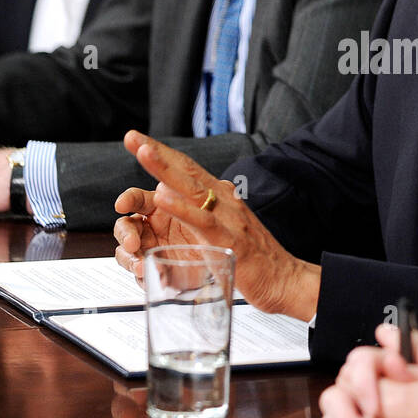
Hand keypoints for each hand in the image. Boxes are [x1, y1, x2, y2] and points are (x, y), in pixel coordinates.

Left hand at [111, 131, 320, 318]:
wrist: (284, 280)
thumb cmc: (255, 259)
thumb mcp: (226, 229)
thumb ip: (204, 212)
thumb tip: (175, 195)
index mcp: (222, 197)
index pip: (187, 169)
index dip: (162, 153)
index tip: (138, 139)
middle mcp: (224, 200)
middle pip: (186, 170)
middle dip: (157, 152)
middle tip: (132, 136)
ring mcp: (227, 217)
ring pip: (191, 188)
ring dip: (165, 169)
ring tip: (143, 152)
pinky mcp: (228, 238)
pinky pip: (201, 220)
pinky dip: (181, 208)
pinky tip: (163, 197)